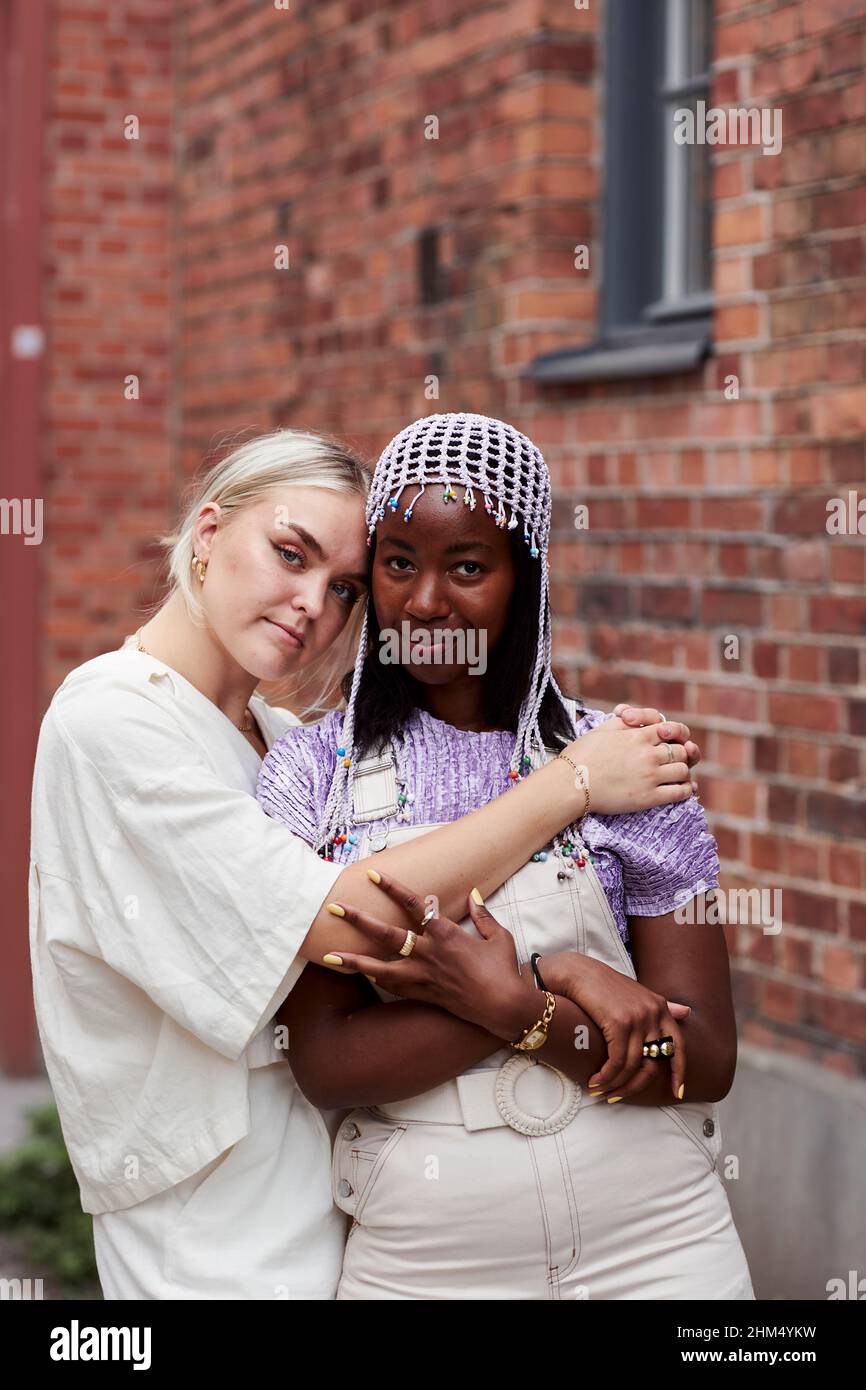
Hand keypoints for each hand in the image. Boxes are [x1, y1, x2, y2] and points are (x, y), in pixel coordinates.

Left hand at [320, 870, 533, 1041]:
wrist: (503, 1007)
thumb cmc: (503, 969)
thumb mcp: (498, 936)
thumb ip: (482, 914)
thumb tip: (473, 893)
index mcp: (445, 933)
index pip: (414, 904)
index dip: (393, 888)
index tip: (374, 875)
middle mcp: (428, 953)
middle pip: (386, 934)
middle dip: (358, 919)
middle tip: (335, 907)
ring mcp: (422, 976)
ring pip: (380, 967)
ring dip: (354, 961)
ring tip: (329, 956)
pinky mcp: (423, 994)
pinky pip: (393, 986)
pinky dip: (377, 979)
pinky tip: (362, 975)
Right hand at [529, 952, 687, 1100]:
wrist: (577, 972)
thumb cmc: (604, 985)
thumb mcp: (638, 994)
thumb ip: (662, 1007)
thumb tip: (687, 1012)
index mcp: (660, 1007)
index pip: (678, 1046)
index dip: (679, 1072)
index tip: (678, 1093)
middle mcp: (653, 1012)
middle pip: (653, 1063)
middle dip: (636, 1086)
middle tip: (619, 1097)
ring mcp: (638, 1018)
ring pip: (633, 1066)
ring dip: (616, 1084)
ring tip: (601, 1091)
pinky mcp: (620, 1023)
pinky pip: (617, 1061)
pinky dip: (606, 1076)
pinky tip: (595, 1081)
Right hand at [561, 704, 700, 815]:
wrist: (570, 784)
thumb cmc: (581, 755)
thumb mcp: (603, 729)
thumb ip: (625, 723)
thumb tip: (638, 720)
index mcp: (637, 736)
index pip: (670, 730)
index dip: (673, 735)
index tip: (669, 742)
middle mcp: (647, 754)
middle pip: (680, 750)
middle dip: (680, 753)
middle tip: (674, 759)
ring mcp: (650, 776)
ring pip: (683, 770)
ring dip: (683, 771)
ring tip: (677, 774)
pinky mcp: (648, 798)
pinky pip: (679, 792)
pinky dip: (686, 789)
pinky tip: (685, 788)